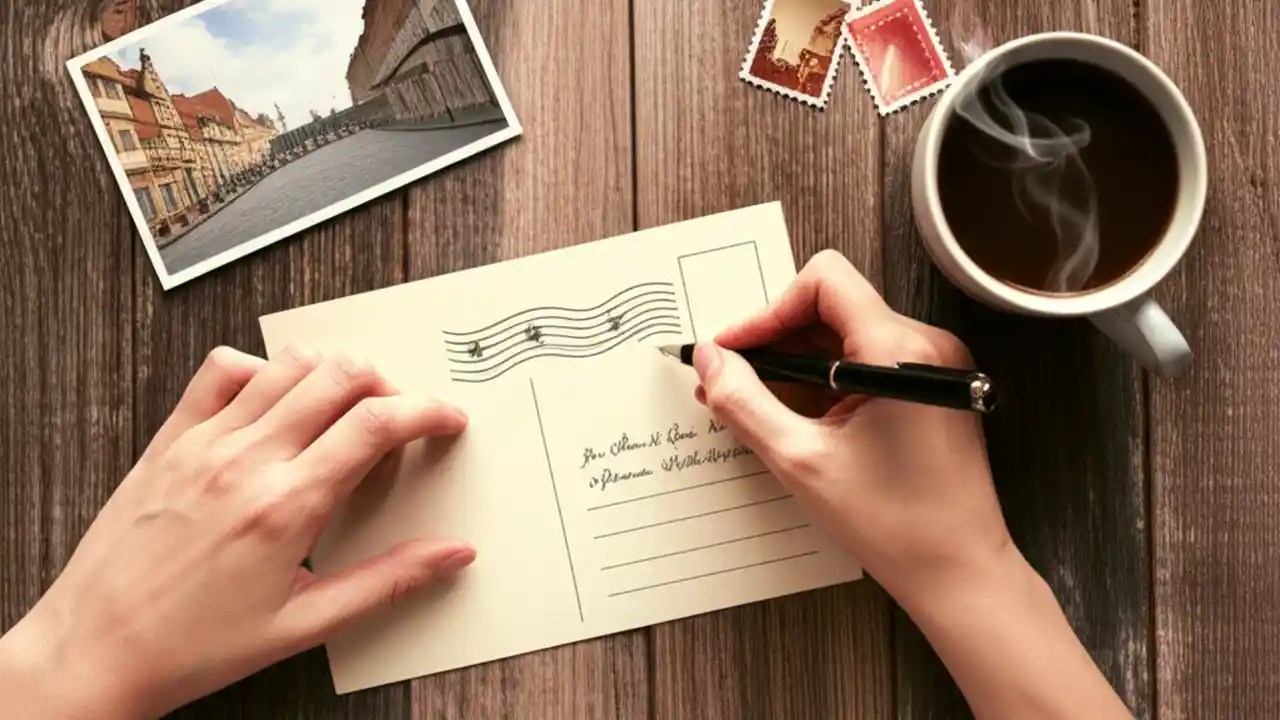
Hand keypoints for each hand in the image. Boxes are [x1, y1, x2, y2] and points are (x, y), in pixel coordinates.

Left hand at [0, 348, 473, 718]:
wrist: (96, 651)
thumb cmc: (192, 647)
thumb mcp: (305, 624)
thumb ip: (387, 582)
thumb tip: (449, 555)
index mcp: (287, 507)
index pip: (377, 424)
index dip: (427, 411)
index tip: (445, 419)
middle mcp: (246, 462)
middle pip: (341, 376)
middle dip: (389, 384)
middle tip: (401, 415)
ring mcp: (204, 444)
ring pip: (288, 364)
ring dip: (333, 371)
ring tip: (347, 405)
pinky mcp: (169, 440)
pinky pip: (221, 371)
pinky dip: (262, 369)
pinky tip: (275, 399)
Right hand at [693, 251, 1131, 719]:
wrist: (959, 571)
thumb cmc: (895, 524)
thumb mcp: (800, 461)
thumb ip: (744, 402)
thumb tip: (710, 359)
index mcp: (898, 352)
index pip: (823, 282)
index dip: (768, 310)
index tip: (734, 349)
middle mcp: (925, 345)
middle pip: (832, 305)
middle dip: (775, 338)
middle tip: (731, 378)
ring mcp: (934, 364)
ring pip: (847, 332)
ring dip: (797, 359)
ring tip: (756, 402)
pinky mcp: (934, 385)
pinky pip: (868, 358)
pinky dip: (826, 376)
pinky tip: (797, 414)